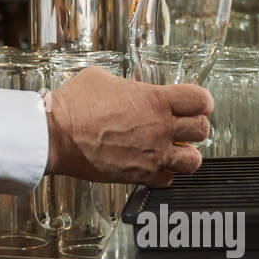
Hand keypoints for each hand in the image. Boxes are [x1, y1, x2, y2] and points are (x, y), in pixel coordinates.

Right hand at [44, 67, 212, 186]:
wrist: (55, 135)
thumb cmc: (73, 106)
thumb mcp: (100, 78)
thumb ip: (123, 83)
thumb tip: (125, 87)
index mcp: (154, 100)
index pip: (201, 100)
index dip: (201, 102)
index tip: (195, 104)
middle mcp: (159, 128)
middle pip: (203, 130)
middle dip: (195, 127)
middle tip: (183, 126)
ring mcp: (152, 154)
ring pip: (194, 161)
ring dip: (186, 154)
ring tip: (173, 149)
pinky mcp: (139, 175)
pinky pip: (167, 180)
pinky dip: (163, 174)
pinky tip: (152, 165)